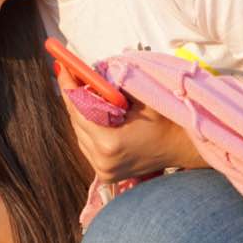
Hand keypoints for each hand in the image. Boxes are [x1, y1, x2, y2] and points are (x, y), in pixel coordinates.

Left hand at [55, 64, 201, 181]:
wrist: (181, 147)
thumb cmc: (164, 119)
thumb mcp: (138, 98)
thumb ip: (109, 88)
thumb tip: (84, 72)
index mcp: (110, 142)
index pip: (78, 110)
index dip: (69, 87)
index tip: (62, 68)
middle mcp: (102, 160)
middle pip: (76, 122)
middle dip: (73, 97)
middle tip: (69, 74)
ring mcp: (103, 170)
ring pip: (79, 134)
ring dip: (79, 113)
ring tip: (79, 91)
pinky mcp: (105, 174)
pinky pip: (87, 145)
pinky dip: (87, 129)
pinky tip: (90, 113)